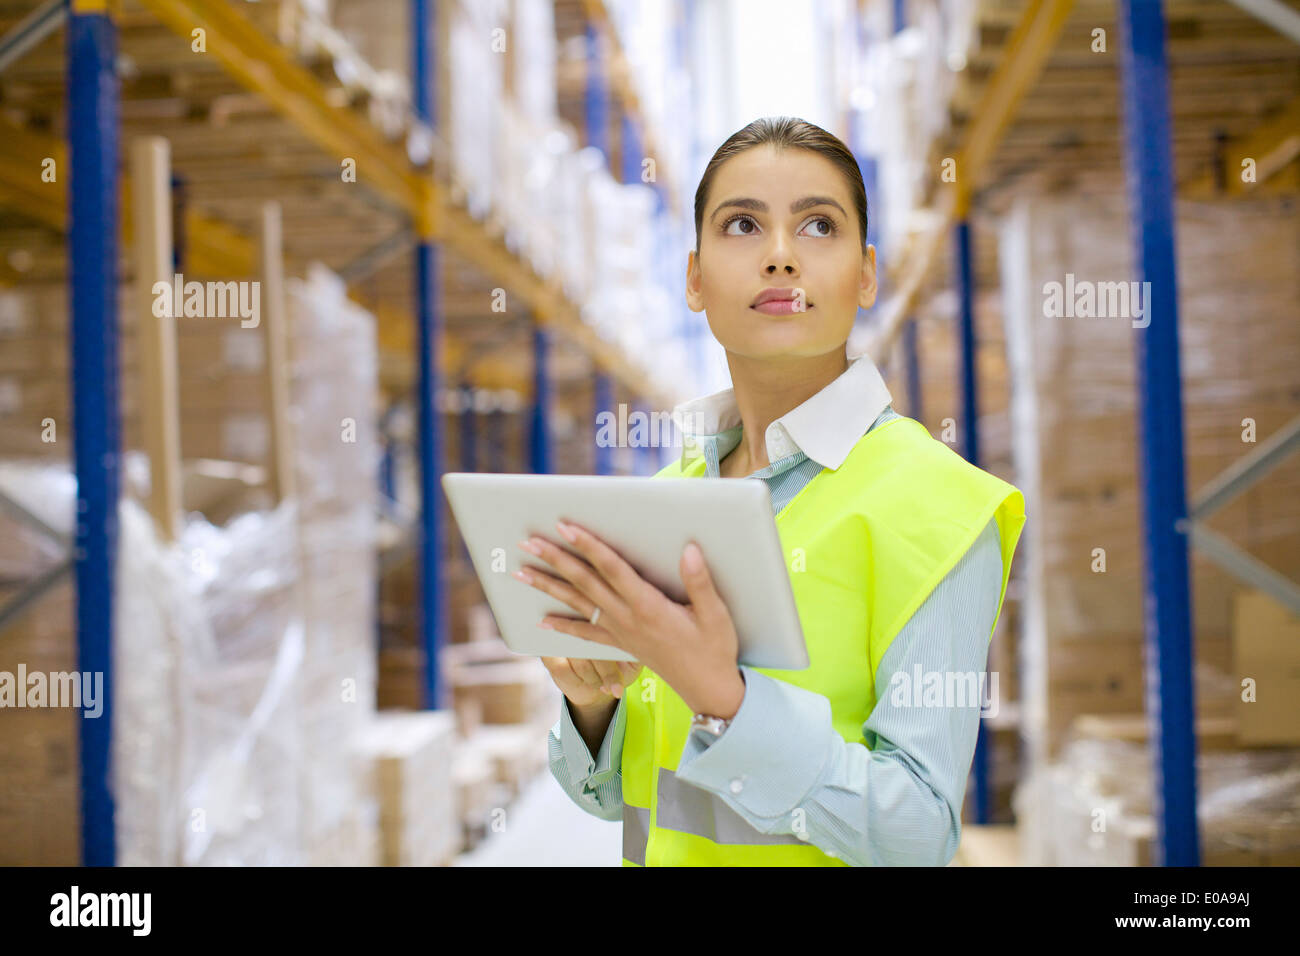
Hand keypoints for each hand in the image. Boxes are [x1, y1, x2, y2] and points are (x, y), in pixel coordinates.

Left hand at [512, 520, 745, 718]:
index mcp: (649, 606)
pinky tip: (542, 620)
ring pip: (578, 605)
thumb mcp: (715, 614)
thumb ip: (700, 581)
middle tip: (528, 542)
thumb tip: (689, 548)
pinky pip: (584, 635)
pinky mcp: (621, 645)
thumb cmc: (714, 649)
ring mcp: (620, 633)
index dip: (588, 545)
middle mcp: (627, 619)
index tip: (566, 527)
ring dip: (548, 587)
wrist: (708, 691)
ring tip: (521, 573)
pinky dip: (562, 627)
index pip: (612, 568)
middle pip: (584, 583)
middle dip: (555, 560)